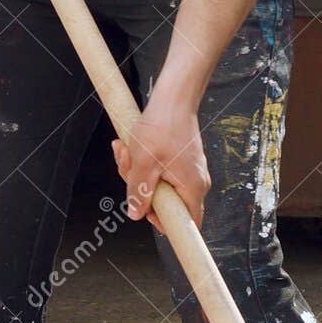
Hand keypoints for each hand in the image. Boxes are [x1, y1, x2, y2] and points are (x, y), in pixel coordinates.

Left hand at [112, 102, 210, 230]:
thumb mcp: (143, 163)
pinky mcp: (181, 161)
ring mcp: (189, 171)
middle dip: (141, 190)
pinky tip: (131, 147)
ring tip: (126, 151)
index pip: (188, 223)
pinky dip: (143, 163)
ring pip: (159, 186)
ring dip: (137, 173)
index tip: (147, 212)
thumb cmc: (162, 126)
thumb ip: (139, 192)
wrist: (173, 98)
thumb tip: (136, 213)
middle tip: (128, 168)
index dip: (166, 224)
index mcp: (192, 188)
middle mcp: (195, 182)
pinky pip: (160, 172)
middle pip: (166, 203)